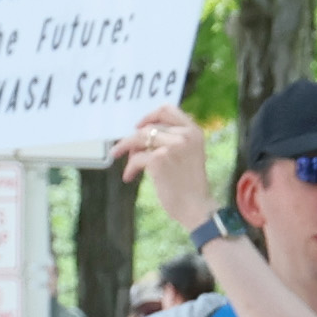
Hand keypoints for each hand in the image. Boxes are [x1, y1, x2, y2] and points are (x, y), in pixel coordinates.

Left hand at [112, 103, 215, 229]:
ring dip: (126, 149)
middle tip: (126, 151)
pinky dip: (130, 168)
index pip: (168, 109)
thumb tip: (141, 133)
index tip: (139, 126)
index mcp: (194, 132)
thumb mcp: (189, 154)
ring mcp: (172, 146)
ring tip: (120, 159)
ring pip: (138, 139)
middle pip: (148, 127)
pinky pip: (136, 158)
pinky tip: (129, 177)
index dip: (150, 115)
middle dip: (134, 140)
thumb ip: (174, 140)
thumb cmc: (190, 184)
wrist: (196, 207)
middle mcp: (185, 136)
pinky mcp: (159, 159)